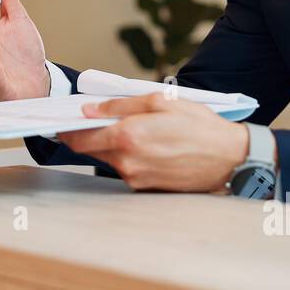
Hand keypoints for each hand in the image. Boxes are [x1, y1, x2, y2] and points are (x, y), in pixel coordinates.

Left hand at [59, 92, 253, 191]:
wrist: (229, 158)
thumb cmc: (199, 127)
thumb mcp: (160, 101)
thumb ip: (120, 105)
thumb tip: (90, 109)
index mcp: (127, 138)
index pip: (79, 137)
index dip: (67, 129)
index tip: (61, 121)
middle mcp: (126, 162)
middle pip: (90, 150)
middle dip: (88, 134)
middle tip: (95, 119)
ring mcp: (135, 178)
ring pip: (108, 159)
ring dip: (111, 145)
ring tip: (133, 128)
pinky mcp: (146, 187)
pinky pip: (126, 169)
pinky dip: (128, 156)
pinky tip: (147, 145)